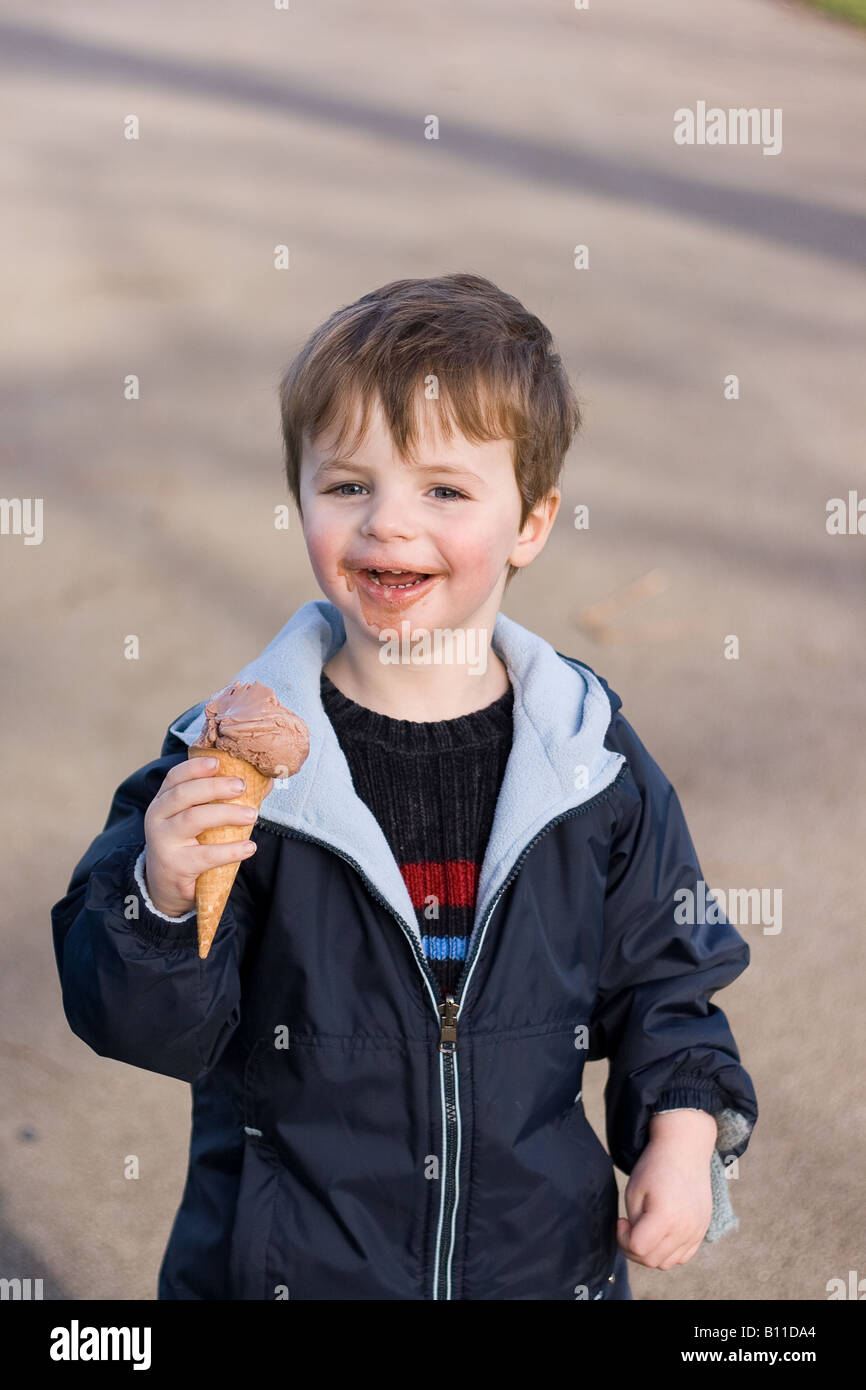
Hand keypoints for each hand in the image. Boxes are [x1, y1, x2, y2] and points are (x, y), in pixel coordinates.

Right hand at [142, 757, 272, 916]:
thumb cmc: (188, 845)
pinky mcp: (175, 865)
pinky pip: (205, 855)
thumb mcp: (198, 821)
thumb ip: (225, 801)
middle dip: (215, 786)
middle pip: (184, 794)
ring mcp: (163, 842)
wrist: (166, 887)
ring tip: (252, 815)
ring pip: (194, 819)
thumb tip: (264, 785)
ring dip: (226, 814)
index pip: (175, 777)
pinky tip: (249, 847)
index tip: (218, 761)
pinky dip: (230, 850)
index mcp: (163, 801)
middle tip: (241, 786)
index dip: (196, 767)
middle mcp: (158, 818)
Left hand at [616, 1110, 716, 1269]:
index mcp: (665, 1216)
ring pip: (668, 1263)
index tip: (622, 1220)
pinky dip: (668, 1252)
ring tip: (644, 1230)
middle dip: (633, 1249)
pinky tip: (660, 1233)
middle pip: (652, 1261)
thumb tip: (636, 1244)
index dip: (623, 1239)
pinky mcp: (702, 1229)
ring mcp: (696, 1231)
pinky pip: (683, 1256)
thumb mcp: (634, 1192)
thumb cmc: (655, 1166)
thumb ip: (634, 1224)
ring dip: (651, 1253)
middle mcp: (685, 1228)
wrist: (685, 1149)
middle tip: (629, 1227)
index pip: (638, 1249)